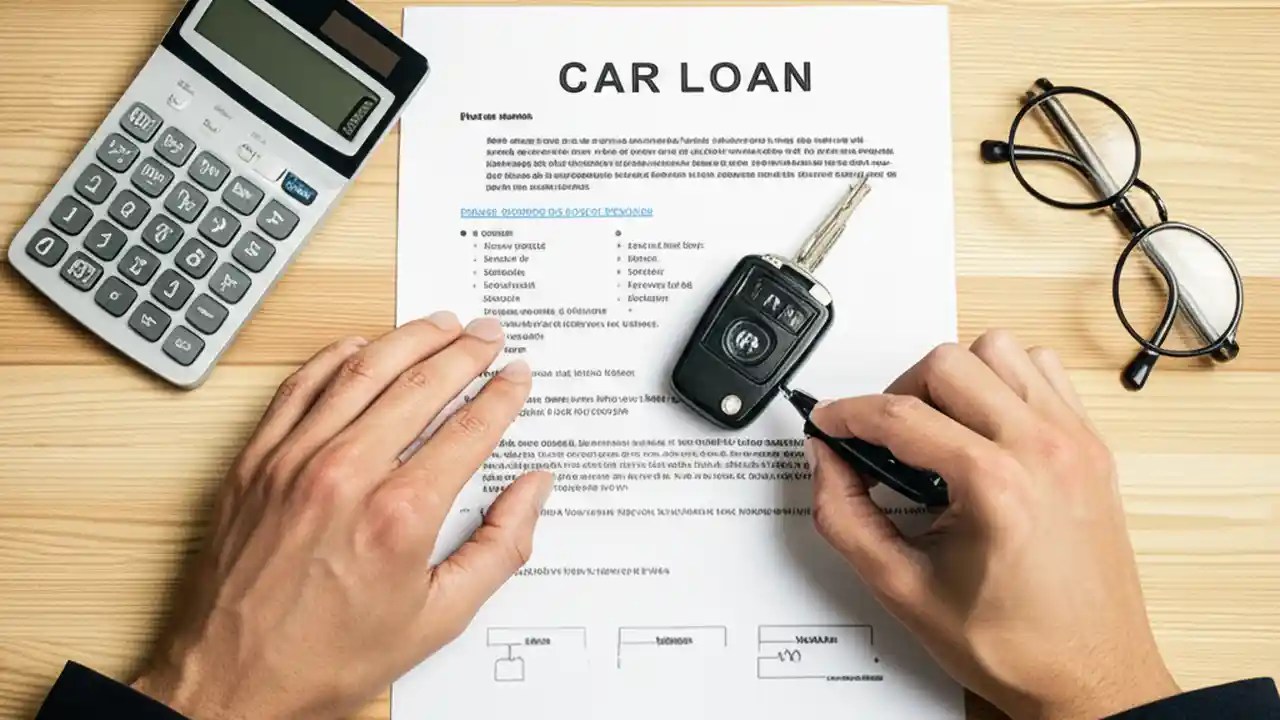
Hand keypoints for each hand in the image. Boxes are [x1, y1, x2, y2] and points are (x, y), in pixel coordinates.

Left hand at [131, 313, 551, 719]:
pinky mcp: (255, 462)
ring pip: (363, 371)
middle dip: (465, 351)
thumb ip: (499, 548)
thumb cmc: (326, 657)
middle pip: (421, 384)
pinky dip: (335, 358)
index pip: (469, 428)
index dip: (502, 395)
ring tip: (440, 323)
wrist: (229, 681)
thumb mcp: (438, 619)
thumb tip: (532, 491)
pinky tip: (361, 346)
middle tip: (488, 334)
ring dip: (408, 338)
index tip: (517, 376)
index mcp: (400, 514)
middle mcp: (346, 474)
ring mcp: (294, 461)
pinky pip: (300, 388)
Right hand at [808, 330, 1179, 719]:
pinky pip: (1045, 372)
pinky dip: (1006, 381)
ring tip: (937, 426)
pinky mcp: (1093, 447)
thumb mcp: (903, 589)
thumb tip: (826, 463)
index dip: (847, 414)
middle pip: (948, 364)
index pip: (900, 416)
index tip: (829, 423)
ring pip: (1000, 351)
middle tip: (883, 436)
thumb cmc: (1017, 646)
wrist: (1091, 677)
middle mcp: (1043, 450)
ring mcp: (1075, 442)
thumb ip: (846, 518)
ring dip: (956, 377)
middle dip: (899, 391)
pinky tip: (985, 425)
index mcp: (996, 486)